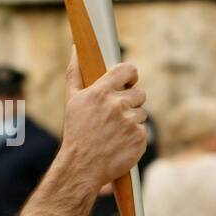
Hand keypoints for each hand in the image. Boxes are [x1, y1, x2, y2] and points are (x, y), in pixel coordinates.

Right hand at [59, 47, 147, 192]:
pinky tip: (120, 142)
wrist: (82, 166)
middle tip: (116, 115)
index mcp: (101, 92)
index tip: (129, 81)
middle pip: (139, 93)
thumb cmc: (76, 131)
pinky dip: (134, 136)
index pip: (127, 70)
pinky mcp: (139, 137)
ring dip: (132, 120)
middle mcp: (116, 104)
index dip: (131, 75)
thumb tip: (76, 49)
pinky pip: (144, 130)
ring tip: (115, 131)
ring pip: (142, 113)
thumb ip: (75, 72)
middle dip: (131, 102)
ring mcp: (130, 121)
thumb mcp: (72, 100)